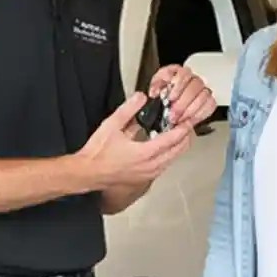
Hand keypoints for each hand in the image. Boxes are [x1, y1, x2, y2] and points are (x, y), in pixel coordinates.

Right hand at [76, 92, 193, 189]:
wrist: (88, 173)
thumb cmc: (98, 153)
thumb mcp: (111, 125)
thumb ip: (128, 109)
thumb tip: (141, 97)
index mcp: (145, 153)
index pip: (171, 139)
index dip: (182, 129)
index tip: (188, 120)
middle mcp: (150, 166)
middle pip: (177, 152)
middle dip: (185, 138)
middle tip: (188, 126)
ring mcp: (148, 174)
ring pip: (172, 160)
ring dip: (179, 148)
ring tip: (180, 136)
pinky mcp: (144, 178)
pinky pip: (164, 166)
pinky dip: (170, 156)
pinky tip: (166, 149)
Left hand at [149, 64, 215, 126]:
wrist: (169, 105)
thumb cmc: (163, 94)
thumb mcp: (155, 89)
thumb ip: (155, 88)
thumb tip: (155, 92)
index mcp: (179, 72)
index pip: (184, 73)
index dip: (178, 86)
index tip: (170, 98)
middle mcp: (193, 79)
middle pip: (195, 86)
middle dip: (182, 103)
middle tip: (173, 114)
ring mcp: (203, 89)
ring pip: (204, 96)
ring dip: (190, 110)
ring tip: (180, 119)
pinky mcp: (209, 100)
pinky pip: (210, 105)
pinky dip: (200, 114)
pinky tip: (190, 120)